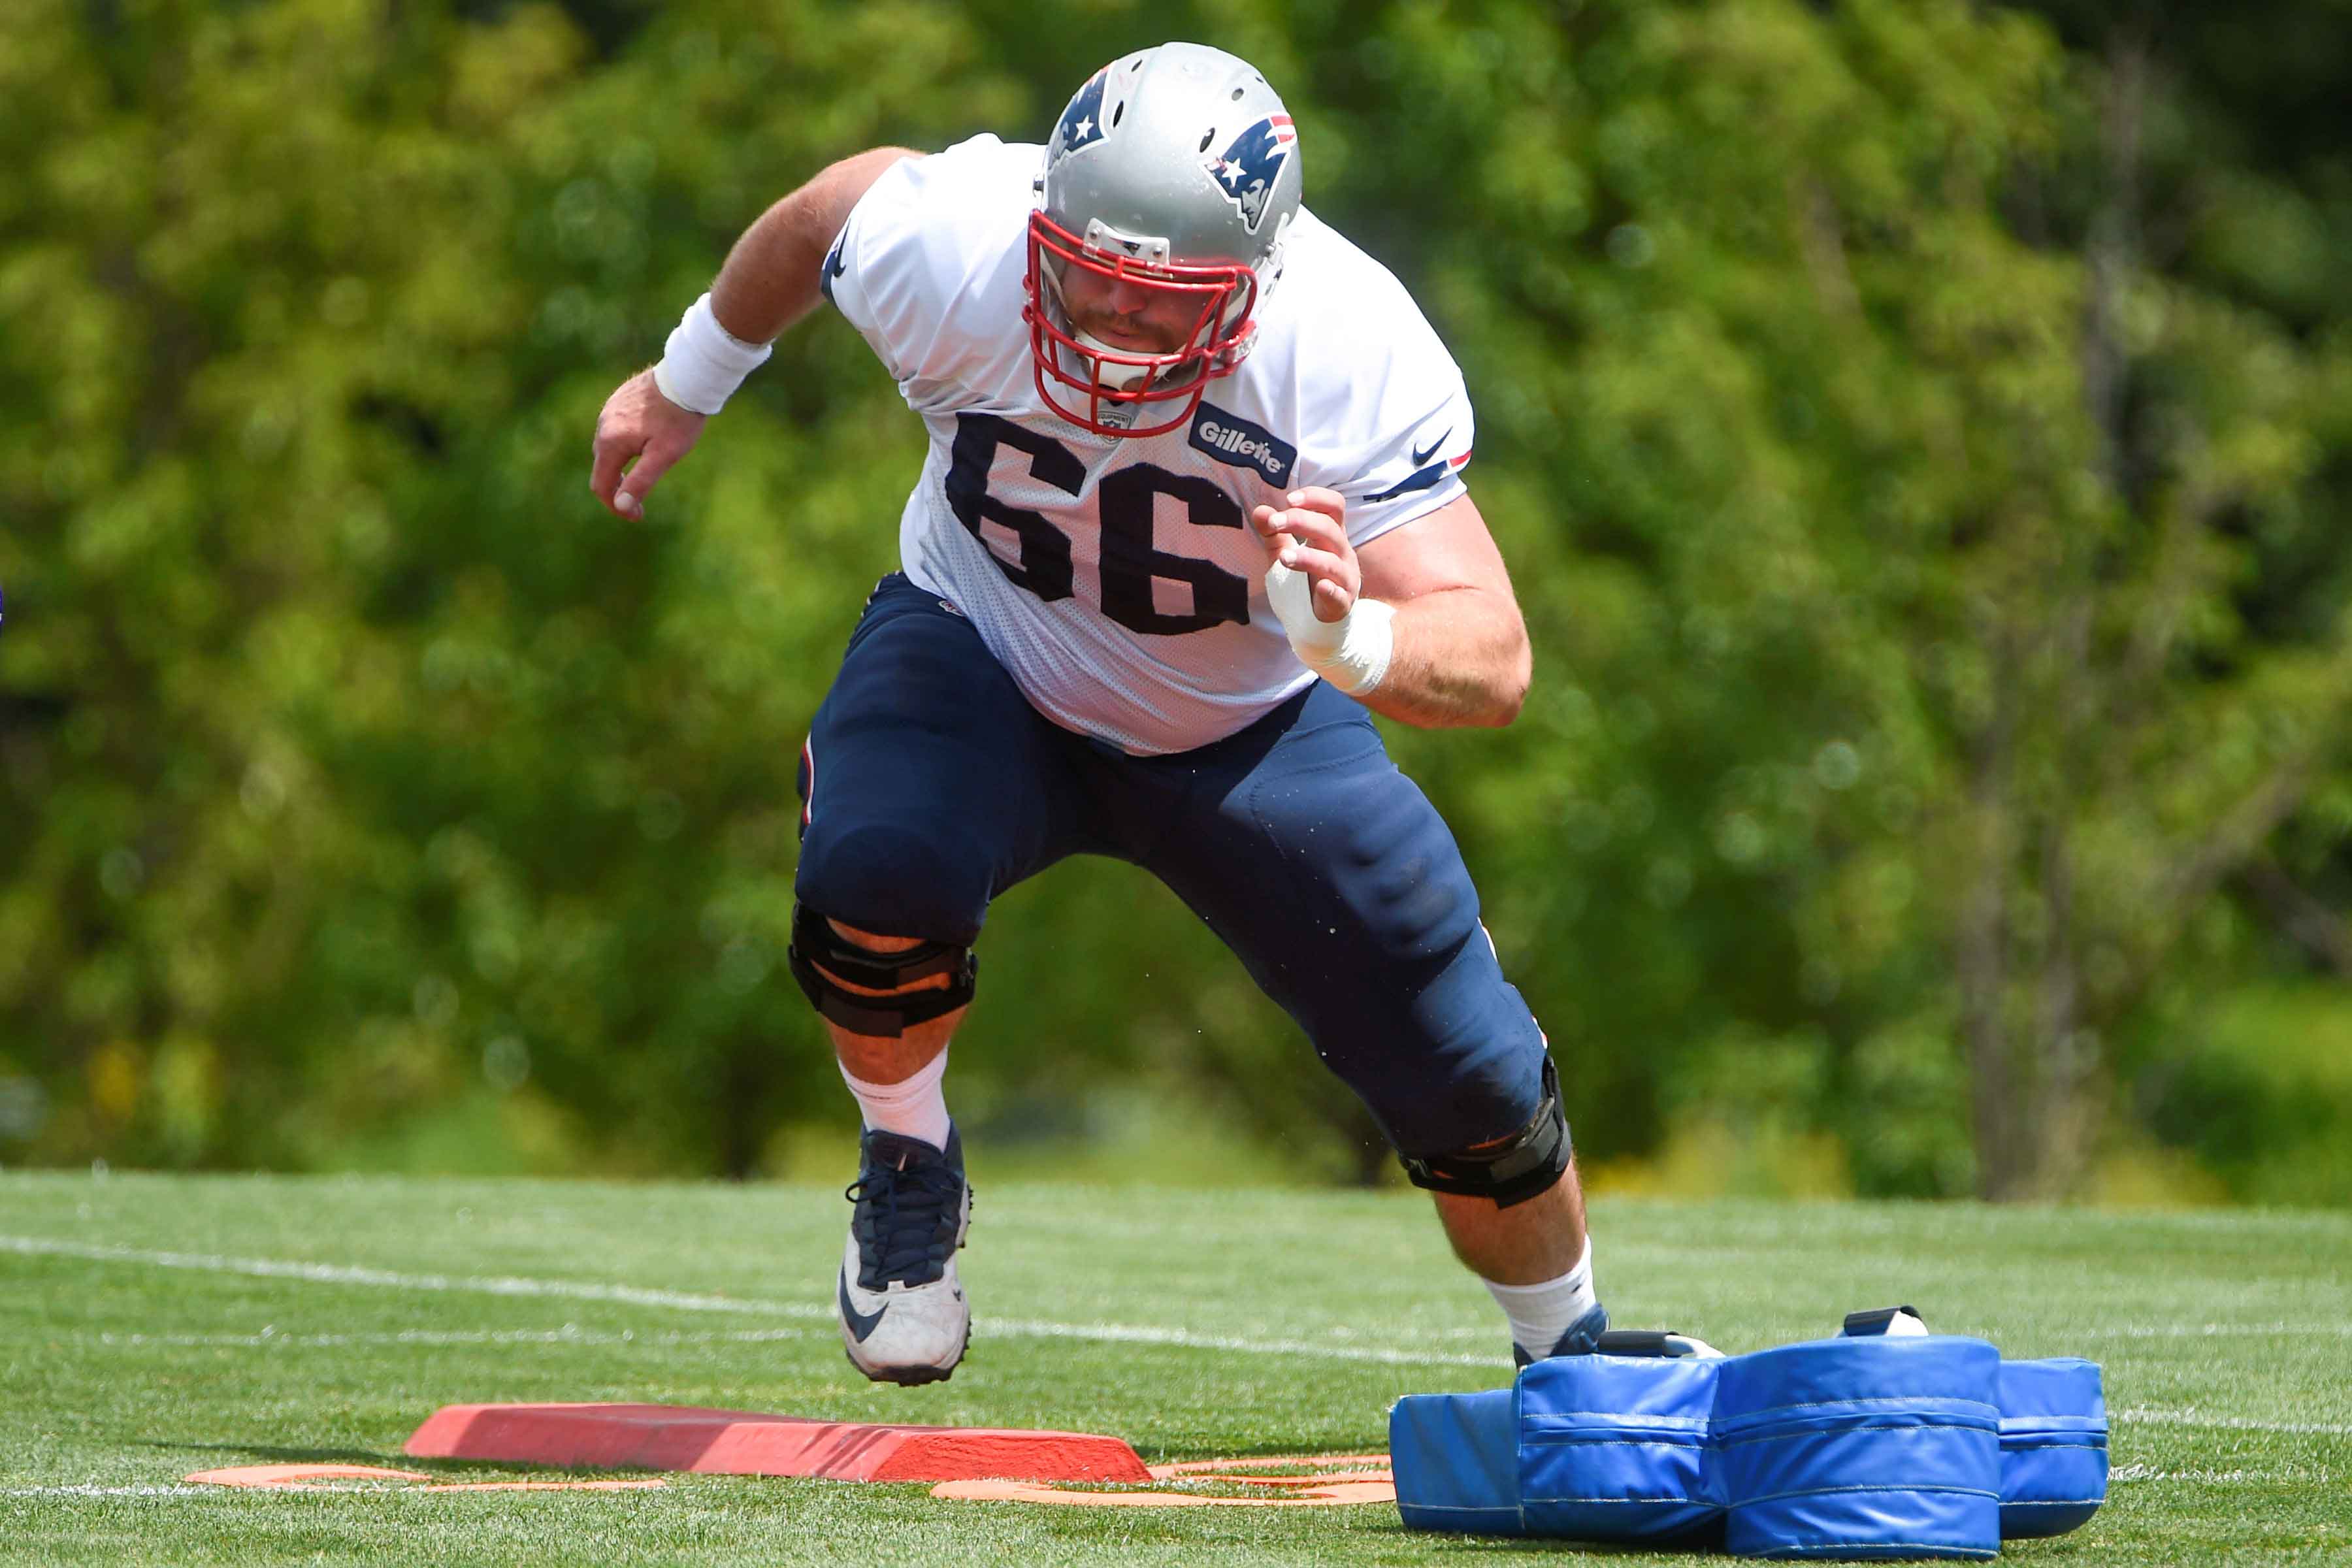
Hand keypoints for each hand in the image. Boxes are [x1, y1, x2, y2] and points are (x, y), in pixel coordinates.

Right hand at [590, 368, 705, 519]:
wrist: (686, 377)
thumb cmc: (679, 418)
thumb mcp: (664, 456)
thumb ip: (640, 481)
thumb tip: (620, 506)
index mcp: (610, 442)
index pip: (601, 485)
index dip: (616, 506)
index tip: (636, 516)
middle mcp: (603, 425)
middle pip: (602, 468)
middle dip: (618, 489)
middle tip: (640, 504)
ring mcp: (608, 411)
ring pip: (606, 449)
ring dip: (620, 468)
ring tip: (642, 477)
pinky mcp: (617, 401)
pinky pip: (613, 431)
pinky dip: (622, 448)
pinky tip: (642, 448)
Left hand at [1247, 487, 1357, 622]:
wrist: (1316, 619)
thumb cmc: (1303, 580)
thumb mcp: (1285, 552)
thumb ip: (1273, 533)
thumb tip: (1260, 510)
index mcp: (1331, 535)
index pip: (1334, 506)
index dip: (1316, 498)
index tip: (1289, 500)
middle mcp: (1342, 552)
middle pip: (1330, 529)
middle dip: (1301, 522)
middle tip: (1274, 524)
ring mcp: (1345, 578)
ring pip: (1332, 562)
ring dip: (1308, 557)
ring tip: (1283, 557)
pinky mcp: (1342, 603)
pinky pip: (1339, 595)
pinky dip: (1330, 590)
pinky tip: (1320, 586)